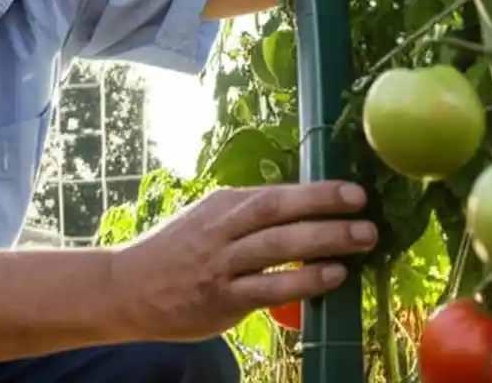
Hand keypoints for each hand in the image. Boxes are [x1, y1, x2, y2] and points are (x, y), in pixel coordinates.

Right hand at [109, 181, 376, 341]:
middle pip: (277, 212)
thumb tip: (301, 208)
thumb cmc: (173, 253)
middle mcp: (221, 229)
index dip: (317, 191)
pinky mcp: (220, 299)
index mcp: (220, 206)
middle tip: (366, 210)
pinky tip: (331, 277)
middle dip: (325, 207)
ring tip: (361, 239)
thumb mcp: (205, 220)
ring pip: (277, 246)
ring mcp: (220, 264)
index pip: (275, 194)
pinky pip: (268, 287)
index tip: (354, 191)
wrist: (125, 288)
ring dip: (323, 241)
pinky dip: (302, 280)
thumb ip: (244, 216)